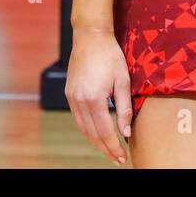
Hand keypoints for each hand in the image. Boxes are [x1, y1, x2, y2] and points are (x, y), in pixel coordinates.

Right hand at [65, 27, 132, 164]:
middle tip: (117, 158)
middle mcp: (79, 101)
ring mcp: (72, 98)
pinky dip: (88, 129)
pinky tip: (98, 132)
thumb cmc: (110, 56)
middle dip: (105, 148)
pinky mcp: (69, 94)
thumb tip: (126, 132)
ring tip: (109, 149)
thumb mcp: (123, 80)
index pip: (105, 131)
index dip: (113, 146)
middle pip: (92, 134)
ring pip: (83, 128)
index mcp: (94, 98)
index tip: (122, 157)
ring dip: (96, 141)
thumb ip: (125, 107)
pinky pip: (78, 118)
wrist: (90, 37)